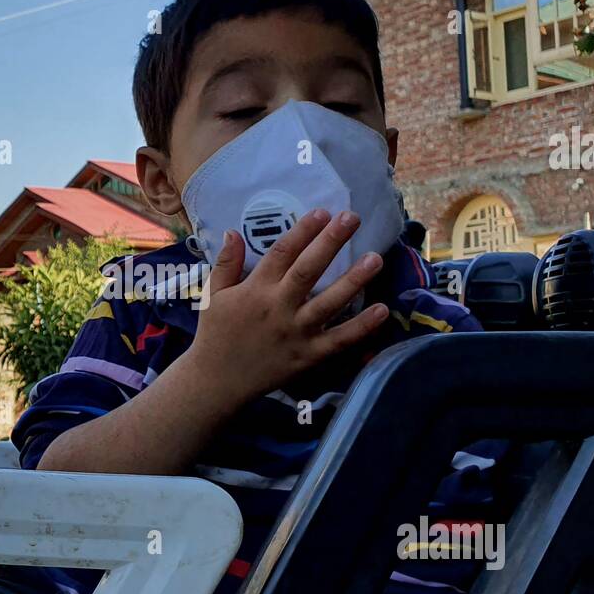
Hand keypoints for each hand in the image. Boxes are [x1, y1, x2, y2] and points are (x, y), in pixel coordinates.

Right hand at [187, 208, 388, 406]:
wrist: (216, 381)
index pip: (282, 253)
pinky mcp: (308, 355)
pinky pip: (339, 340)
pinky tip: (382, 310)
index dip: (303, 231)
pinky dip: (361, 327)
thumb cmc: (215, 334)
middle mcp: (279, 307)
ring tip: (375, 258)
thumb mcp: (212, 295)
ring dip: (353, 280)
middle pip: (309, 269)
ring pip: (329, 302)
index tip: (322, 212)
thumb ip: (225, 263)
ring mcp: (296, 332)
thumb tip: (233, 232)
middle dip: (331, 242)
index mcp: (255, 289)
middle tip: (351, 218)